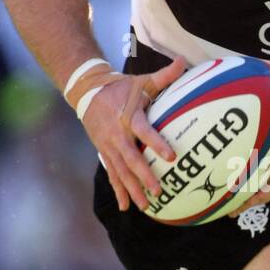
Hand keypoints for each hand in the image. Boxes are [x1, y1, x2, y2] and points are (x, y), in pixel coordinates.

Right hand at [82, 56, 186, 211]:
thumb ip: (163, 76)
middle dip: (144, 176)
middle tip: (159, 191)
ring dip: (132, 189)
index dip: (156, 143)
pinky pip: (112, 175)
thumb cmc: (120, 87)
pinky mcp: (104, 153)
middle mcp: (117, 135)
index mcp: (129, 117)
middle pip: (131, 159)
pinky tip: (125, 207)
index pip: (144, 131)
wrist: (87, 92)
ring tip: (146, 206)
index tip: (171, 156)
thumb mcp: (141, 81)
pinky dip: (118, 191)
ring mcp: (109, 146)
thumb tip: (182, 62)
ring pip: (120, 172)